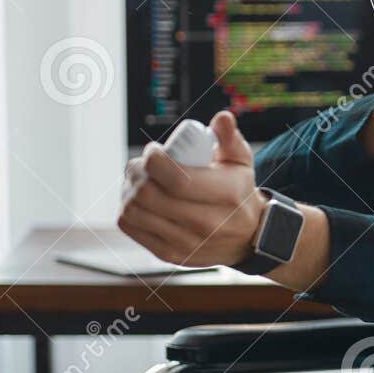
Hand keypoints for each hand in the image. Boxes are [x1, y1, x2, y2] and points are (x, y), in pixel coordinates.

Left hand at [118, 111, 264, 265]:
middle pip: (149, 195)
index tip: (155, 150)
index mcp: (226, 196)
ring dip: (128, 190)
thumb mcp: (241, 163)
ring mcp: (186, 243)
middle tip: (141, 164)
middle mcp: (206, 224)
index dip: (154, 160)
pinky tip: (138, 200)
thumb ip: (230, 138)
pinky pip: (131, 227)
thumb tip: (222, 118)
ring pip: (135, 211)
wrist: (246, 237)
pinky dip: (127, 209)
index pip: (177, 180)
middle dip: (137, 172)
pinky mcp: (169, 254)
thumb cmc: (238, 192)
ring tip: (138, 180)